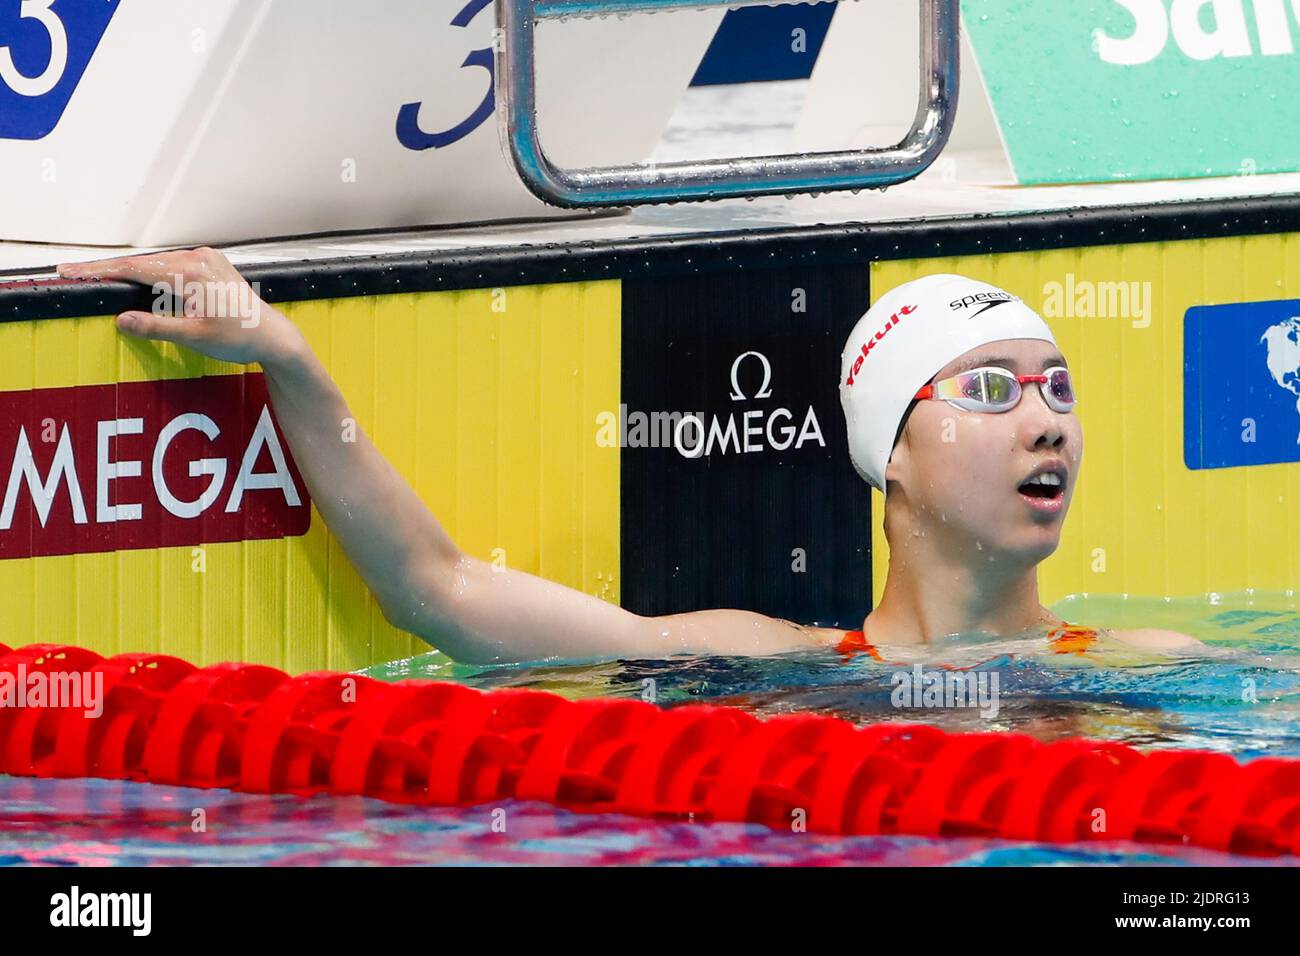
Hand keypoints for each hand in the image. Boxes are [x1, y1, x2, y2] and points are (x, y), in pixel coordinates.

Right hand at [57, 247, 302, 366]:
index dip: (100, 270)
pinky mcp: (212, 265)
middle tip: (74, 273)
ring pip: (157, 263)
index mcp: (191, 272)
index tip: (71, 271)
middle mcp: (198, 258)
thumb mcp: (193, 337)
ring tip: (98, 275)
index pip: (134, 269)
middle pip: (143, 263)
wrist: (272, 336)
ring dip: (130, 271)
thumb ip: (155, 327)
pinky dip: (152, 272)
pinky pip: (173, 265)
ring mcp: (207, 259)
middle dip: (109, 269)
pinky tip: (135, 278)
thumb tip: (121, 320)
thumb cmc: (239, 338)